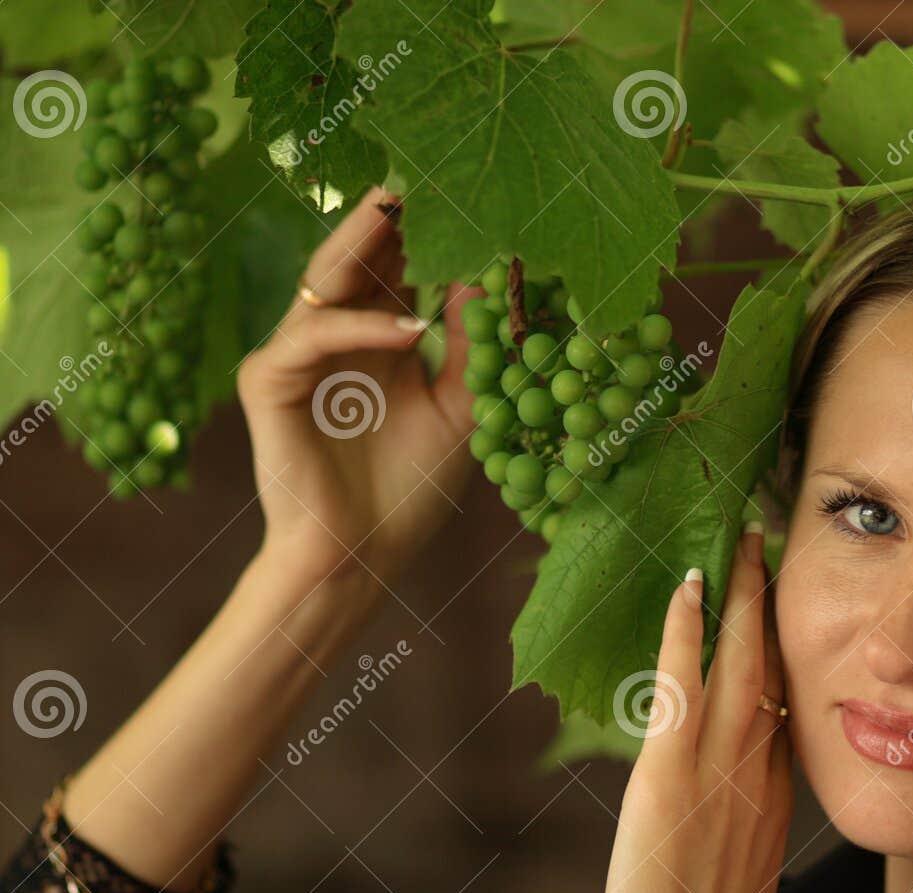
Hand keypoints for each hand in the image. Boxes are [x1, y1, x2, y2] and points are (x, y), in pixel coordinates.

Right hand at [237, 184, 476, 588]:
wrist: (362, 555)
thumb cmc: (410, 490)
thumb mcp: (462, 409)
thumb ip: (473, 347)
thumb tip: (497, 279)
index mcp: (376, 338)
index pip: (398, 267)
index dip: (429, 231)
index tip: (471, 192)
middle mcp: (335, 336)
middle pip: (360, 258)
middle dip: (394, 216)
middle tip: (432, 170)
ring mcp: (296, 354)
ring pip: (328, 280)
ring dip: (368, 243)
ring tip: (408, 207)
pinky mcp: (269, 379)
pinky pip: (316, 337)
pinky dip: (364, 328)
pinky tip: (411, 327)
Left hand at [591, 521, 792, 892]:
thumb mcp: (737, 886)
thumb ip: (739, 833)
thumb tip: (726, 807)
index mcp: (780, 804)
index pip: (791, 707)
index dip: (788, 650)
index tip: (784, 609)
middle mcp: (763, 779)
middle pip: (780, 670)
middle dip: (777, 602)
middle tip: (773, 543)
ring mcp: (721, 776)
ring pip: (743, 663)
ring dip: (743, 595)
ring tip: (742, 540)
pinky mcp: (670, 780)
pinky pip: (685, 685)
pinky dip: (687, 629)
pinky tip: (689, 585)